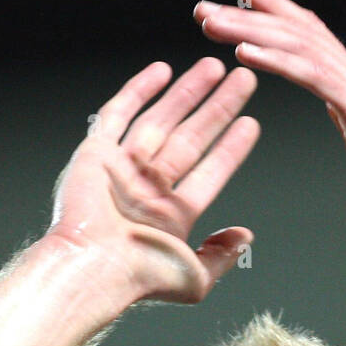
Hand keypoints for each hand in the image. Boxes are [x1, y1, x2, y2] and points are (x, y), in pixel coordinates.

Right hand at [46, 58, 259, 304]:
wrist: (94, 267)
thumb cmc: (140, 277)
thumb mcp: (195, 279)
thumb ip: (221, 256)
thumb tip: (244, 237)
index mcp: (171, 215)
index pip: (211, 172)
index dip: (232, 148)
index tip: (251, 123)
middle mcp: (149, 188)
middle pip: (192, 138)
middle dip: (219, 108)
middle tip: (243, 80)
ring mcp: (123, 168)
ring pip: (162, 120)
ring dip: (189, 93)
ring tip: (214, 67)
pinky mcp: (96, 153)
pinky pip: (119, 114)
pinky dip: (139, 90)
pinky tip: (164, 71)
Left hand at [195, 0, 345, 249]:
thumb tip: (345, 134)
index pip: (308, 36)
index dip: (270, 12)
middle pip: (297, 31)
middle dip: (249, 13)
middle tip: (205, 5)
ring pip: (299, 46)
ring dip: (250, 31)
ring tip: (211, 23)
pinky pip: (312, 77)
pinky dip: (276, 61)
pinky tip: (244, 55)